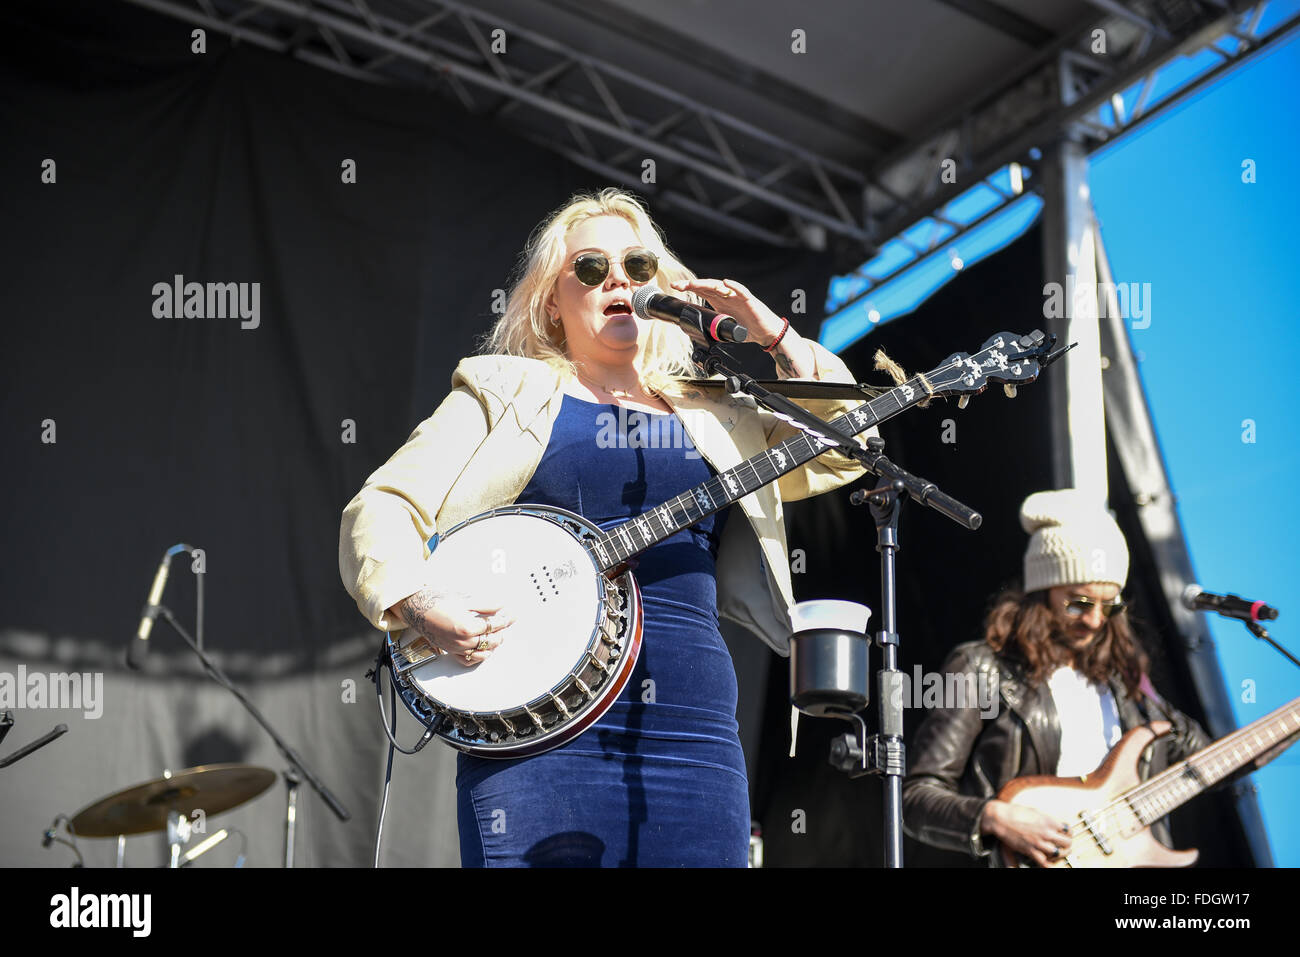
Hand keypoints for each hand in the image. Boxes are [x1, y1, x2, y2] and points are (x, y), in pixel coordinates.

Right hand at [391, 587, 514, 667]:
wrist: (418, 609)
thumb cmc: (438, 603)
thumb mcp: (465, 600)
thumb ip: (486, 605)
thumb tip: (501, 606)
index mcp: (467, 627)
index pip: (494, 625)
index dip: (505, 620)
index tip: (510, 615)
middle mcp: (462, 641)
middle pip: (491, 640)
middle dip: (501, 631)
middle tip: (505, 623)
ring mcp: (457, 648)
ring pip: (483, 652)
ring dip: (492, 645)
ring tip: (497, 635)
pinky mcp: (451, 652)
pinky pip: (469, 660)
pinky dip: (479, 656)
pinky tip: (484, 648)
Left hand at [668, 277, 786, 347]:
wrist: (766, 333)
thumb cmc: (748, 329)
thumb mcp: (724, 327)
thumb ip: (713, 325)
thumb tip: (698, 330)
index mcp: (720, 302)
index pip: (702, 291)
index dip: (689, 288)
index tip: (676, 288)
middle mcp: (727, 297)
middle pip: (708, 287)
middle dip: (692, 285)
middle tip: (678, 285)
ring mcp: (738, 297)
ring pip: (721, 287)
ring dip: (707, 284)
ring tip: (695, 284)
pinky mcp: (749, 300)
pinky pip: (741, 291)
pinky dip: (734, 286)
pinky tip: (726, 283)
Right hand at [981, 799, 1072, 866]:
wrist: (1000, 818)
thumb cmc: (1014, 812)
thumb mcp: (1035, 811)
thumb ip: (1046, 819)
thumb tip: (1053, 824)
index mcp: (1048, 821)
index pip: (1068, 830)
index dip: (1068, 834)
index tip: (1065, 835)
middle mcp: (1046, 832)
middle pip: (1067, 843)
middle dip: (1067, 845)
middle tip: (1064, 846)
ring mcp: (1039, 842)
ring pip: (1059, 853)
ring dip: (1060, 855)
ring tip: (1058, 854)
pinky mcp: (1031, 851)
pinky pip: (1045, 863)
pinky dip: (1049, 865)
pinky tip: (1049, 863)